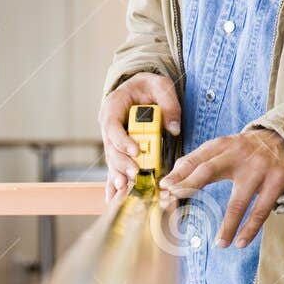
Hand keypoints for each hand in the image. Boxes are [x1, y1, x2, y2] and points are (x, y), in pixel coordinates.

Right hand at [98, 72, 180, 202]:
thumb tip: (174, 128)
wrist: (139, 88)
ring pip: (112, 160)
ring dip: (117, 175)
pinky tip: (112, 197)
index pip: (113, 125)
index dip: (122, 140)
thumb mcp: (161, 87)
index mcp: (114, 105)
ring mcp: (111, 138)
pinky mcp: (118, 149)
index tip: (136, 151)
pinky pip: (114, 166)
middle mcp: (108, 124)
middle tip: (134, 174)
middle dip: (122, 163)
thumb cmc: (148, 86)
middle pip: (111, 147)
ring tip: (124, 188)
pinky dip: (113, 182)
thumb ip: (169, 105)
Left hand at [159, 128, 283, 247]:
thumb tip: (170, 181)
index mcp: (222, 146)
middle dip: (190, 186)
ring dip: (228, 226)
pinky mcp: (276, 181)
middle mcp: (238, 155)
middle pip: (209, 170)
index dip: (179, 174)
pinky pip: (261, 211)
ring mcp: (258, 169)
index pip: (195, 159)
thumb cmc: (246, 150)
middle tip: (174, 202)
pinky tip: (240, 242)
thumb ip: (199, 161)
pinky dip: (250, 229)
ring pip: (239, 202)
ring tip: (220, 244)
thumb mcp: (224, 148)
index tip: (165, 188)